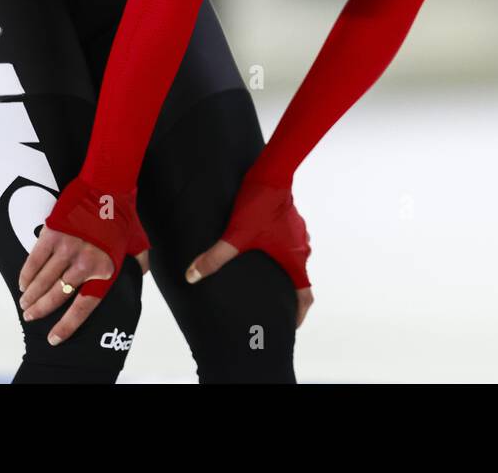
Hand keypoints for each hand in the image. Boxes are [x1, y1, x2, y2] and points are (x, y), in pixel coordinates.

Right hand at [19, 176, 150, 344]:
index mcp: (105, 270)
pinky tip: (23, 285)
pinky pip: (34, 261)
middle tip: (31, 318)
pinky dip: (26, 276)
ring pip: (43, 281)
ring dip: (31, 296)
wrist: (108, 186)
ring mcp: (67, 249)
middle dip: (41, 311)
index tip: (54, 338)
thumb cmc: (124, 216)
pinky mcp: (52, 235)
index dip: (67, 325)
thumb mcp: (138, 245)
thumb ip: (138, 266)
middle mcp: (85, 263)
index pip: (84, 306)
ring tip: (25, 305)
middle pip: (57, 296)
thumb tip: (138, 279)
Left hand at [184, 173, 313, 328]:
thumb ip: (215, 257)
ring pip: (294, 257)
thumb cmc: (260, 205)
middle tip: (271, 302)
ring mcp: (298, 233)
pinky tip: (260, 247)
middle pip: (298, 277)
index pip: (305, 294)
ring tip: (264, 275)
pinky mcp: (291, 220)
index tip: (292, 324)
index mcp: (294, 259)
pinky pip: (289, 242)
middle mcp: (301, 248)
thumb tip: (192, 276)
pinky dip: (279, 250)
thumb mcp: (236, 234)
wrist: (272, 172)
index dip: (300, 312)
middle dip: (286, 292)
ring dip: (283, 268)